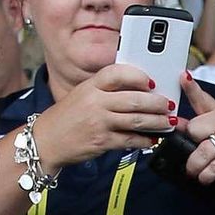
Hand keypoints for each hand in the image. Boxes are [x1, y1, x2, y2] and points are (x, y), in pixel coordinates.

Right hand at [36, 63, 175, 167]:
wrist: (46, 141)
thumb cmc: (67, 117)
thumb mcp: (82, 94)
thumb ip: (105, 90)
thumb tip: (137, 89)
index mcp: (91, 86)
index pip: (118, 73)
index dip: (138, 76)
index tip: (152, 81)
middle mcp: (95, 102)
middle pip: (134, 99)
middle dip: (157, 103)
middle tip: (168, 105)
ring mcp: (99, 122)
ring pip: (136, 120)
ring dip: (156, 122)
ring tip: (168, 122)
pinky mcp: (101, 141)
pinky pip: (129, 140)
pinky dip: (144, 140)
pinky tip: (152, 139)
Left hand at [180, 71, 214, 184]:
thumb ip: (197, 130)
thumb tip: (178, 124)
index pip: (202, 99)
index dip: (191, 88)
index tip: (183, 76)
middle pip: (195, 129)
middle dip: (191, 148)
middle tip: (196, 160)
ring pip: (202, 150)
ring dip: (196, 167)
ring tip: (198, 173)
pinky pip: (214, 165)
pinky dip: (206, 175)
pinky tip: (207, 177)